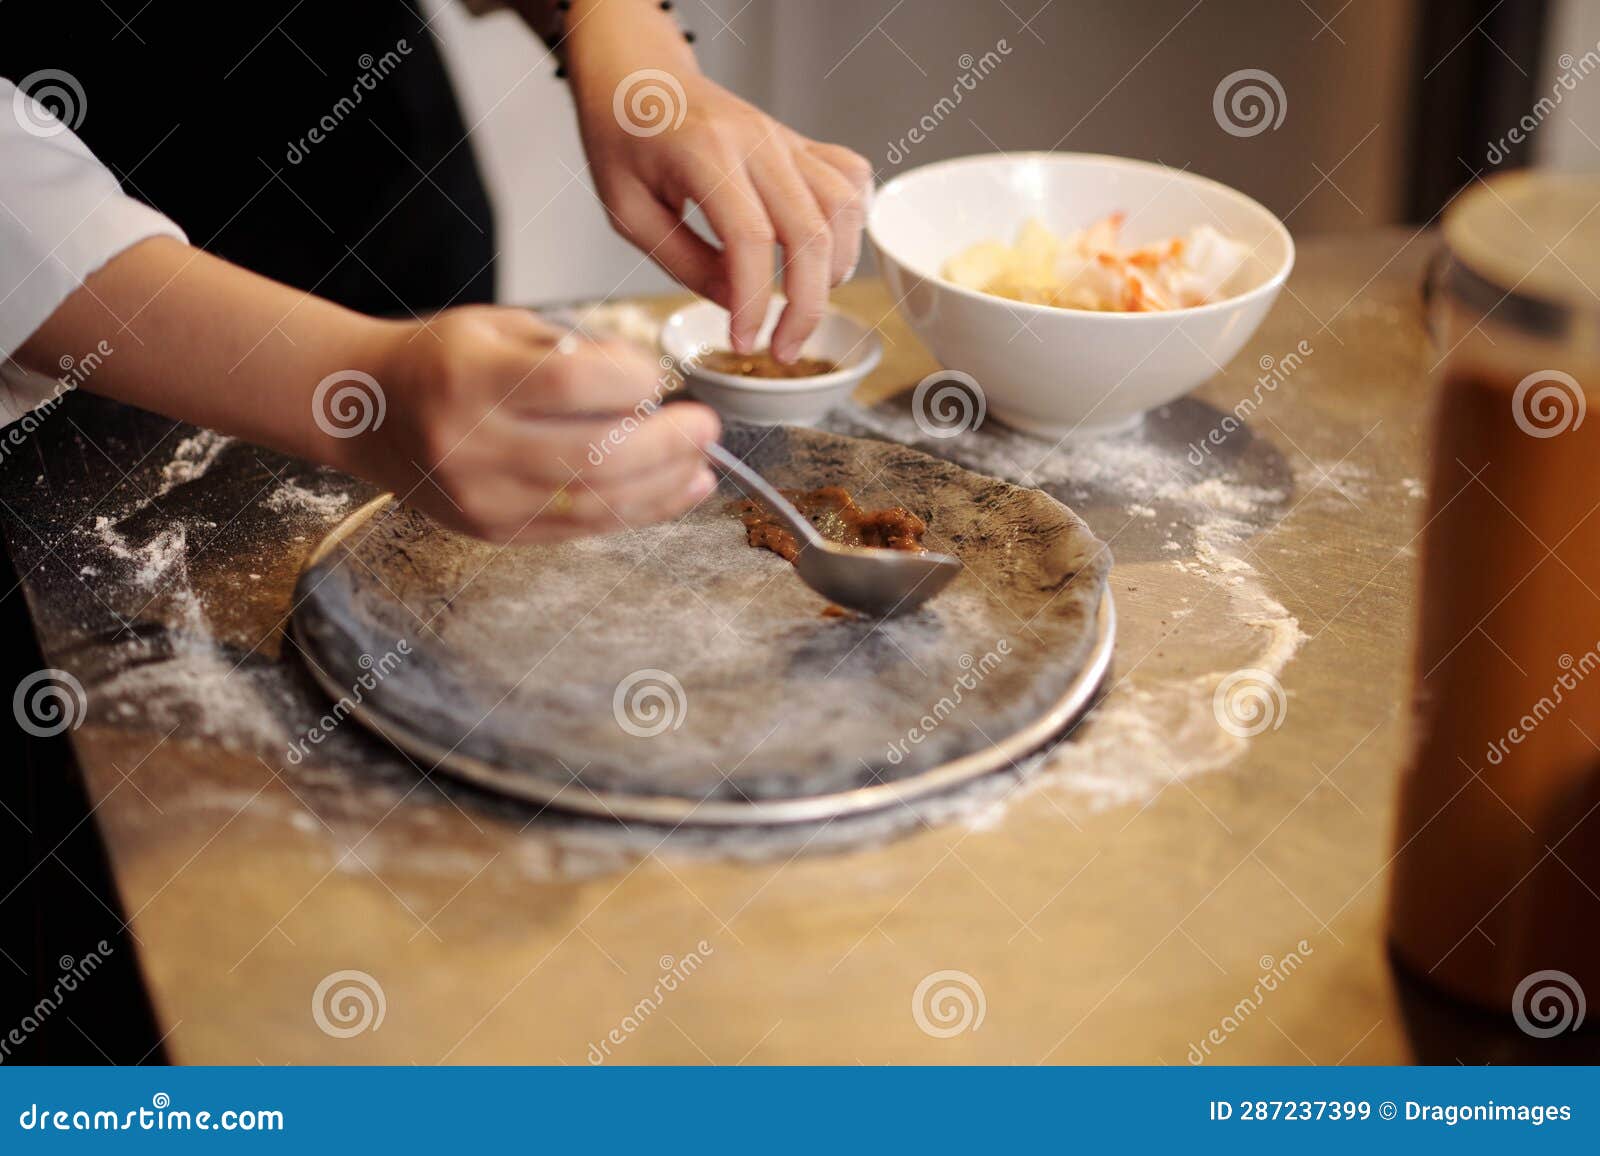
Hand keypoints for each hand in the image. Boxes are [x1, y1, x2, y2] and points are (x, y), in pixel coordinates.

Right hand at [345, 307, 720, 543]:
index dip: (631, 379)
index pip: (571, 383)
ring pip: (595, 502)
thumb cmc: (441, 360)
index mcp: (470, 377)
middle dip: (666, 444)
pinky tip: (674, 491)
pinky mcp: (494, 531)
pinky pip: (581, 528)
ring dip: (663, 485)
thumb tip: (653, 387)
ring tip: (702, 465)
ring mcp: (483, 497)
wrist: (367, 412)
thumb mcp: (500, 327)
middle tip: (706, 427)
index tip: (657, 375)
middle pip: (593, 455)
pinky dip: (638, 511)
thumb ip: (574, 352)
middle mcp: (472, 443)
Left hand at [574, 65, 871, 361]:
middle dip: (806, 306)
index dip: (755, 301)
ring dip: (835, 270)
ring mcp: (785, 139)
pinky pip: (851, 180)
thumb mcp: (627, 211)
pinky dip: (853, 224)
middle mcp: (755, 141)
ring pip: (843, 208)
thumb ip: (683, 261)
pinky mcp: (800, 143)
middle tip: (784, 349)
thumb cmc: (623, 137)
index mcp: (703, 153)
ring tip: (802, 304)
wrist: (638, 75)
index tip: (745, 342)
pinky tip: (827, 253)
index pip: (749, 237)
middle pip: (810, 231)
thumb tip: (738, 305)